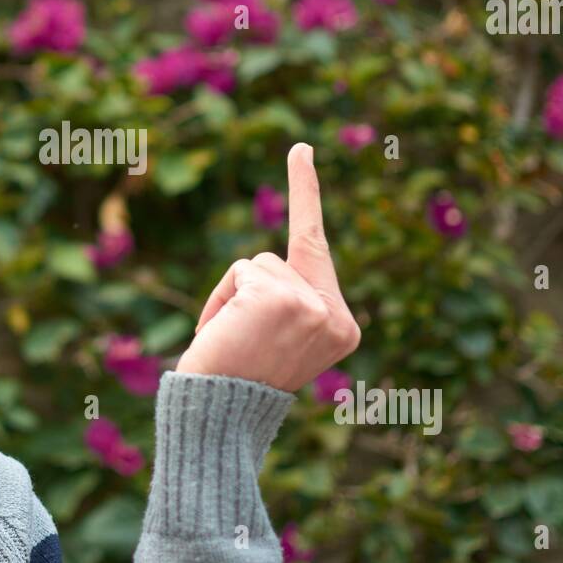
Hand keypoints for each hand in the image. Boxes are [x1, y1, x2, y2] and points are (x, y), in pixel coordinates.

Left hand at [176, 142, 361, 392]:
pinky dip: (221, 298)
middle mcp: (336, 315)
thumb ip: (289, 300)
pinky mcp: (281, 297)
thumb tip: (264, 269)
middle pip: (279, 258)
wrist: (219, 413)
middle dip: (248, 288)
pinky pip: (241, 271)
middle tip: (240, 339)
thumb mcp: (280, 341)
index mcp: (343, 327)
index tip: (299, 148)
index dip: (304, 192)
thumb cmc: (238, 380)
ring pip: (258, 263)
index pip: (318, 250)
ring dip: (232, 296)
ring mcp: (312, 305)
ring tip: (232, 341)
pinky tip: (225, 333)